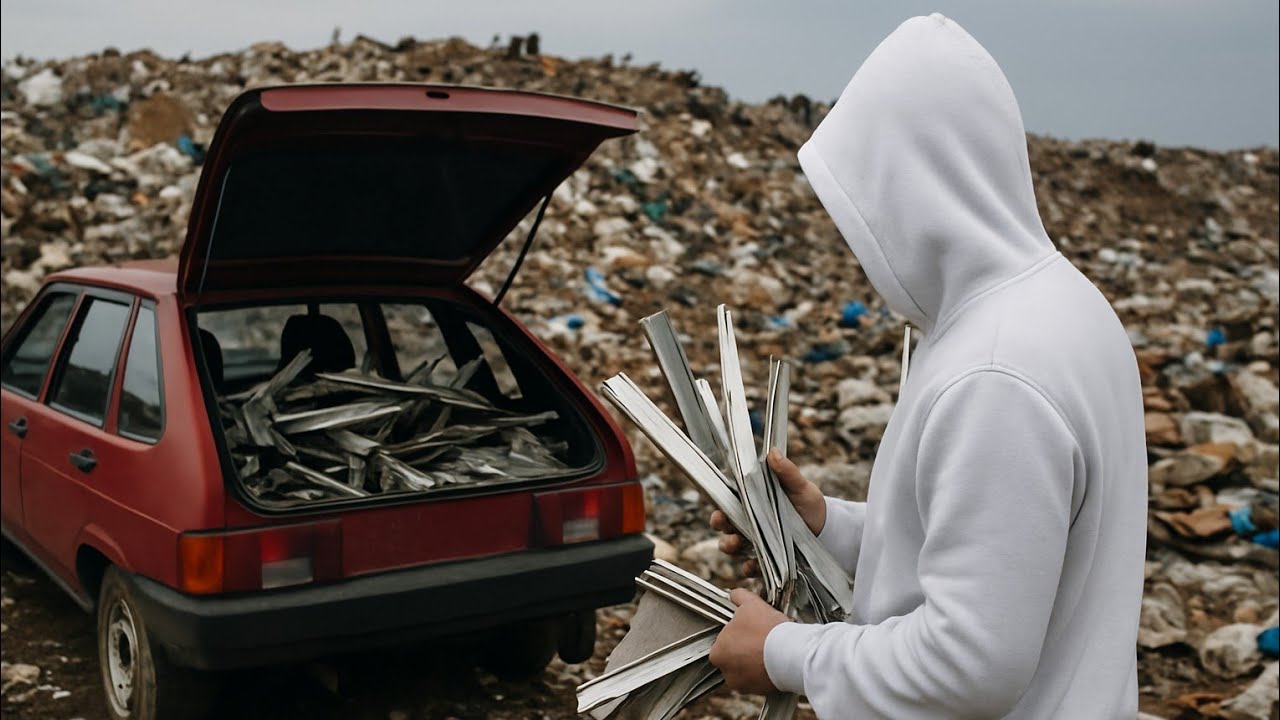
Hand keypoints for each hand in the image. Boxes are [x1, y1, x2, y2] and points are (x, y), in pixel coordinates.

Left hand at [709, 588, 788, 693]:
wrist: (791, 652)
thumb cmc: (766, 629)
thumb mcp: (750, 603)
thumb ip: (738, 596)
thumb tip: (734, 594)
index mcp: (717, 653)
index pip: (722, 643)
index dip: (736, 634)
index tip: (748, 630)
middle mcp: (726, 673)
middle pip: (733, 658)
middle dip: (744, 650)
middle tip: (760, 639)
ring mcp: (743, 685)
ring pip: (746, 671)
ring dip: (754, 662)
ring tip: (769, 648)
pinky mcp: (760, 692)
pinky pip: (760, 680)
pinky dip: (765, 672)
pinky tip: (775, 660)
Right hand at [710, 450, 825, 575]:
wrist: (827, 530)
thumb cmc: (809, 504)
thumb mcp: (800, 487)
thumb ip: (787, 472)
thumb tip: (772, 452)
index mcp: (752, 502)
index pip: (728, 503)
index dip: (719, 508)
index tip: (718, 512)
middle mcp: (749, 522)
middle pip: (725, 525)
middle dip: (720, 527)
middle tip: (724, 526)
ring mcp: (756, 542)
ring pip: (733, 546)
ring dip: (729, 546)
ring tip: (736, 544)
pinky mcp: (766, 561)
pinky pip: (751, 567)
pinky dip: (748, 568)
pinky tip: (750, 567)